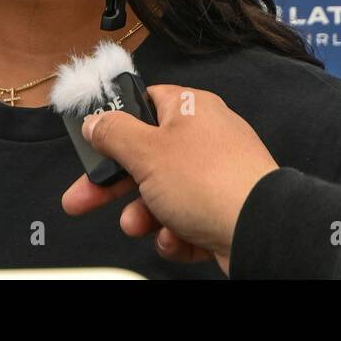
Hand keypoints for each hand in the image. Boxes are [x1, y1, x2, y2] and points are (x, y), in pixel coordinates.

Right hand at [60, 84, 278, 275]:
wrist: (259, 229)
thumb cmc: (207, 181)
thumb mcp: (145, 151)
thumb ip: (114, 133)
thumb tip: (96, 120)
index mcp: (190, 109)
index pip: (144, 104)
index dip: (114, 123)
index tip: (91, 144)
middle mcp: (206, 137)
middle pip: (147, 157)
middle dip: (114, 185)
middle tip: (82, 200)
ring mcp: (217, 175)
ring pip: (164, 194)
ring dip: (145, 214)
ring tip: (141, 226)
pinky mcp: (225, 209)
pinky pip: (186, 220)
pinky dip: (176, 232)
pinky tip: (178, 237)